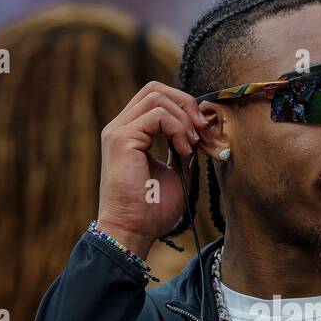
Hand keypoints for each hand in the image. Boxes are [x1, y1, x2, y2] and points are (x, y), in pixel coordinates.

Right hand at [97, 81, 209, 258]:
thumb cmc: (152, 210)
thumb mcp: (176, 172)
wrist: (133, 231)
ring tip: (191, 146)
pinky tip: (183, 152)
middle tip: (202, 131)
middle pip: (155, 89)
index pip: (156, 97)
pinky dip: (177, 129)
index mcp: (130, 133)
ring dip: (183, 119)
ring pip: (157, 96)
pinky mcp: (121, 138)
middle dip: (186, 104)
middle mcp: (120, 127)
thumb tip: (201, 131)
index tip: (202, 132)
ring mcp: (118, 130)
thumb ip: (184, 149)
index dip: (183, 107)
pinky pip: (157, 115)